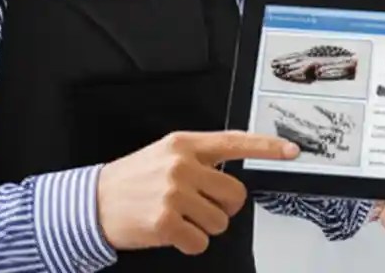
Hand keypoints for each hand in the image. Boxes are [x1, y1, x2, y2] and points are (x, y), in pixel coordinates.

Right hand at [96, 130, 298, 253]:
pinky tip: (170, 232)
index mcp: (185, 144)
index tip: (292, 151)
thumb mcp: (165, 155)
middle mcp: (182, 165)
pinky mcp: (166, 222)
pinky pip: (200, 241)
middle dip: (223, 206)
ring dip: (203, 226)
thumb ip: (199, 159)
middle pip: (236, 194)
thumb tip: (231, 174)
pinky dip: (189, 243)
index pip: (235, 141)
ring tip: (178, 217)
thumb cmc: (132, 180)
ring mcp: (174, 193)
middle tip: (198, 206)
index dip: (268, 147)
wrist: (92, 202)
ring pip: (220, 221)